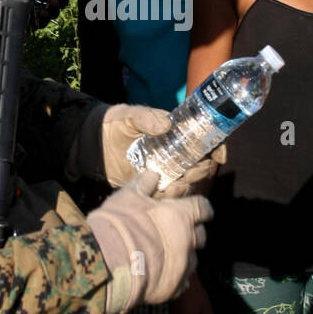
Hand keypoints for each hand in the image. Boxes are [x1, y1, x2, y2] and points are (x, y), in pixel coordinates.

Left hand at [5, 0, 68, 25]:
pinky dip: (43, 20)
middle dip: (59, 2)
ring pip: (54, 13)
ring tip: (42, 9)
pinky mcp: (34, 19)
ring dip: (51, 12)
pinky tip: (38, 15)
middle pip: (62, 2)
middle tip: (52, 2)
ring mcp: (39, 7)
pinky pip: (45, 22)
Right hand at [87, 172, 213, 313]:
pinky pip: (182, 282)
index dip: (200, 208)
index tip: (196, 209)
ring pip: (193, 260)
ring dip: (183, 256)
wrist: (108, 264)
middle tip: (176, 231)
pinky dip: (175, 277)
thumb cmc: (119, 224)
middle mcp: (188, 241)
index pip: (204, 208)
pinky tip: (161, 274)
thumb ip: (143, 184)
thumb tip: (153, 174)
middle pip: (201, 236)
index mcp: (181, 216)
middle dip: (192, 232)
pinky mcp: (174, 288)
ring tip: (165, 255)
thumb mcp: (127, 197)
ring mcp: (183, 267)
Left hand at [100, 104, 217, 195]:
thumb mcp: (130, 116)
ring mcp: (164, 171)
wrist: (93, 144)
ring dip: (185, 186)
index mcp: (175, 135)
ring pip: (185, 183)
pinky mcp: (151, 186)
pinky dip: (168, 198)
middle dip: (200, 171)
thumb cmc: (115, 124)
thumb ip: (146, 117)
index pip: (204, 141)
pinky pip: (166, 196)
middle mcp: (174, 155)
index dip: (216, 148)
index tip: (219, 157)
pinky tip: (160, 194)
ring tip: (174, 185)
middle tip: (191, 172)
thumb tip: (166, 125)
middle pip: (199, 166)